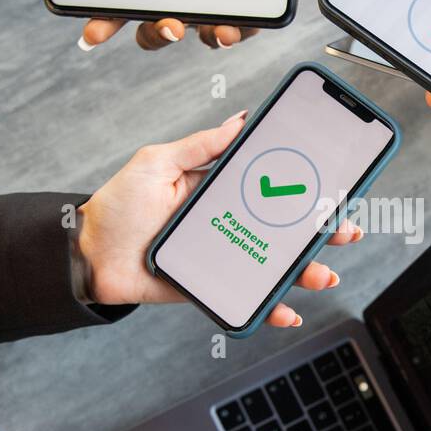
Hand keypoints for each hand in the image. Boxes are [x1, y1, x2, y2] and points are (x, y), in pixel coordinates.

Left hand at [77, 112, 360, 327]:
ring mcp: (221, 256)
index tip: (332, 186)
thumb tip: (239, 121)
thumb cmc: (117, 206)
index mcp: (218, 190)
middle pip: (282, 229)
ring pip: (272, 265)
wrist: (87, 255)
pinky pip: (246, 297)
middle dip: (319, 232)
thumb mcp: (157, 162)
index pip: (270, 186)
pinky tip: (289, 310)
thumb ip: (200, 145)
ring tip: (324, 272)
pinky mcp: (209, 286)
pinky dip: (270, 308)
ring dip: (304, 271)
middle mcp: (226, 223)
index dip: (302, 188)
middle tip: (344, 230)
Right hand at [78, 0, 277, 52]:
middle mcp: (174, 11)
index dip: (103, 26)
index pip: (120, 10)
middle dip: (159, 32)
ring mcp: (203, 21)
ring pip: (196, 38)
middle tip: (169, 25)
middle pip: (155, 32)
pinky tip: (232, 27)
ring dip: (205, 36)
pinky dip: (231, 31)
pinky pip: (227, 34)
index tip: (90, 36)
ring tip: (216, 30)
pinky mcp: (233, 26)